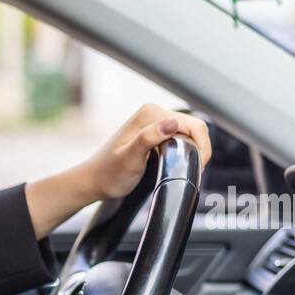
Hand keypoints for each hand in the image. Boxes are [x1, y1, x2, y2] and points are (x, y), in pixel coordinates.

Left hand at [24, 104, 212, 238]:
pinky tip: (180, 164)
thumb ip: (148, 139)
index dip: (200, 146)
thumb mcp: (129, 159)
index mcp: (150, 114)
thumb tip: (171, 124)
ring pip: (189, 132)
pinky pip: (181, 137)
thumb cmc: (109, 174)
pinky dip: (186, 150)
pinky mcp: (155, 132)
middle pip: (193, 127)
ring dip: (194, 150)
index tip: (197, 167)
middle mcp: (153, 113)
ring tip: (188, 169)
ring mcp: (155, 122)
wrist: (94, 182)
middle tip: (194, 171)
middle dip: (199, 148)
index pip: (191, 124)